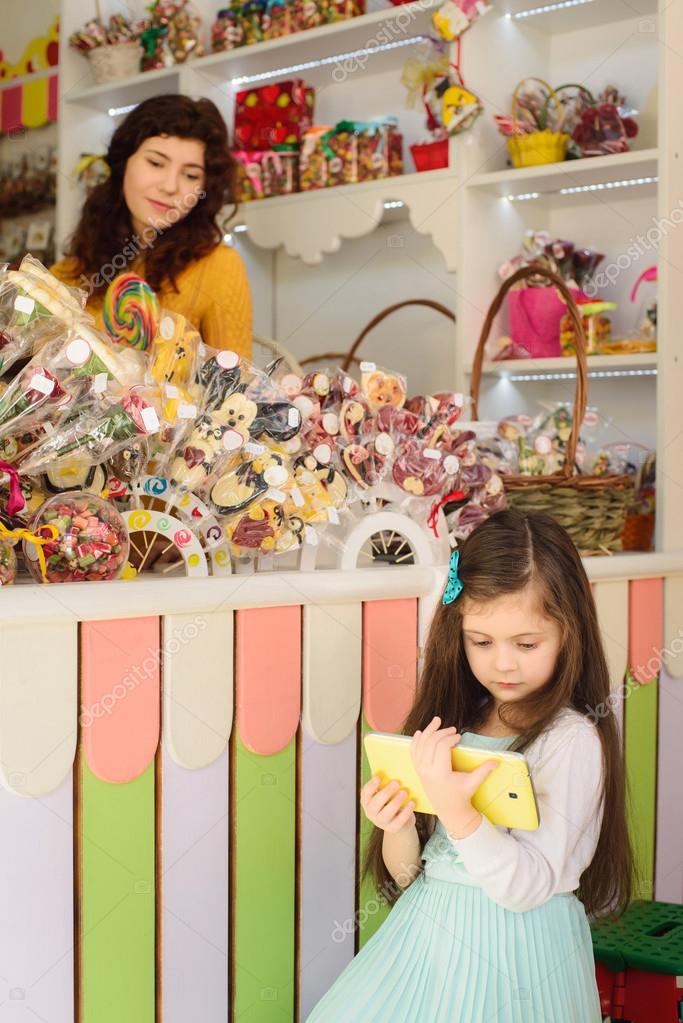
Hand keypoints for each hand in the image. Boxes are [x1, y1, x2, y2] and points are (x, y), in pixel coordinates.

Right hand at [361, 776, 415, 833]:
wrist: (399, 820)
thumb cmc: (390, 800)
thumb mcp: (385, 791)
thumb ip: (383, 781)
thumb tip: (385, 767)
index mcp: (367, 800)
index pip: (365, 793)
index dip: (371, 785)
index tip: (378, 777)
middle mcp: (371, 812)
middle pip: (376, 803)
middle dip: (386, 792)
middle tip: (397, 783)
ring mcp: (381, 822)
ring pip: (386, 813)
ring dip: (396, 802)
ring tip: (404, 792)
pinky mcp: (393, 828)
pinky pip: (399, 821)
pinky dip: (406, 812)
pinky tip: (412, 803)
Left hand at [410, 716, 498, 836]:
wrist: (448, 809)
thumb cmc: (461, 795)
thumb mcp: (473, 783)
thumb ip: (484, 771)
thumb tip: (497, 761)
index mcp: (440, 772)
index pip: (442, 746)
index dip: (450, 738)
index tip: (459, 737)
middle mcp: (427, 770)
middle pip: (431, 742)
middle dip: (441, 732)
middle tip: (452, 729)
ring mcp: (420, 770)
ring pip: (420, 744)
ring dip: (428, 731)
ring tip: (437, 721)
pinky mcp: (418, 770)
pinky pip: (413, 752)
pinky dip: (415, 741)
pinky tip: (420, 732)